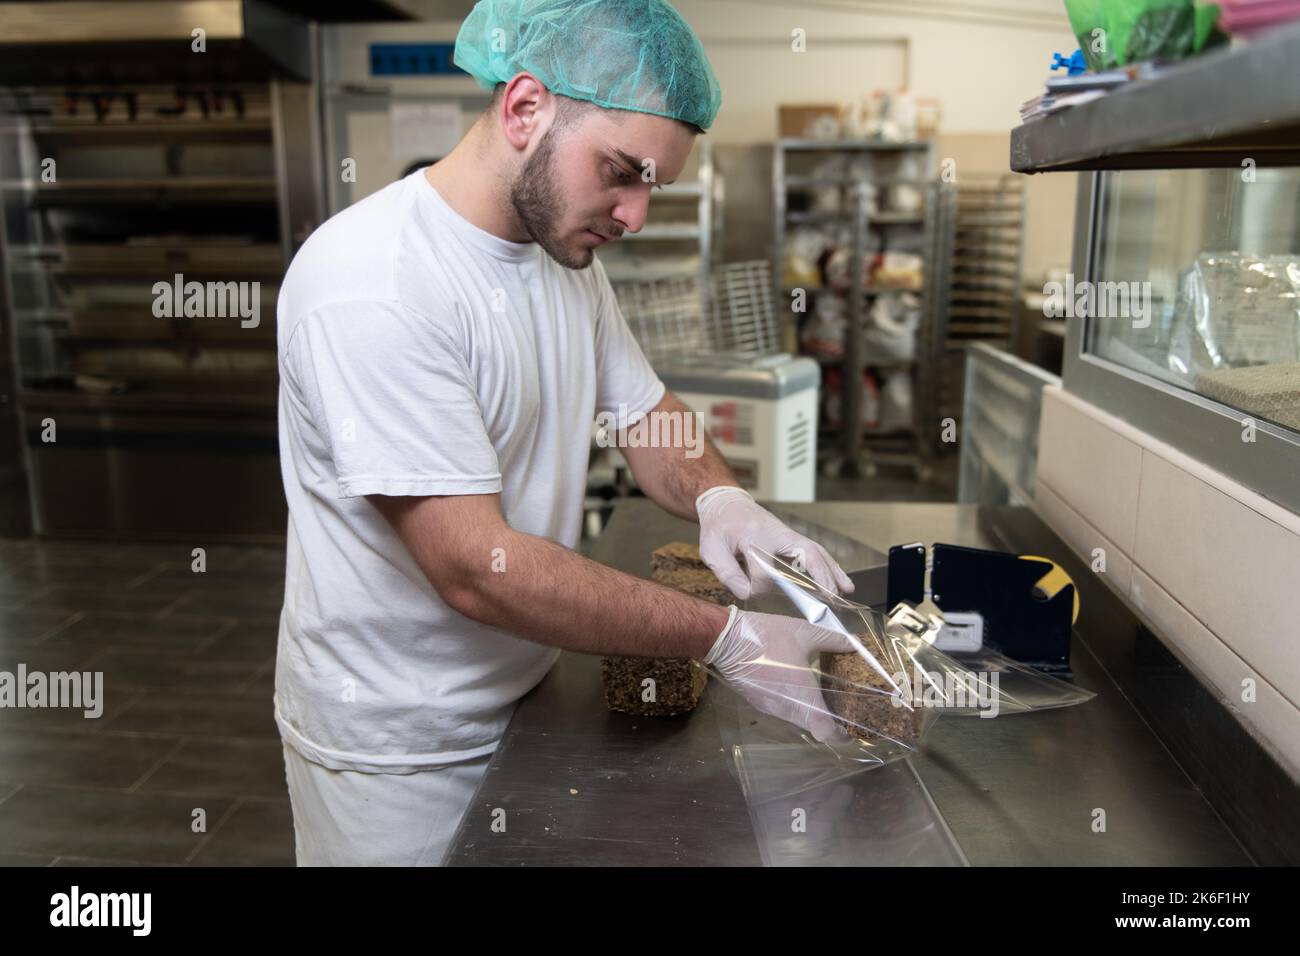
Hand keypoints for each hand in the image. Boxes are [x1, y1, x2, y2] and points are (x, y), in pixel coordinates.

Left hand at [696, 487, 853, 599]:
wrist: (726, 504)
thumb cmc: (719, 528)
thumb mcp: (712, 549)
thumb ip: (727, 572)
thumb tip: (747, 593)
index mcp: (755, 537)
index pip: (764, 572)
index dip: (756, 587)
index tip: (747, 591)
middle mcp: (778, 535)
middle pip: (806, 554)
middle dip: (820, 576)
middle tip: (831, 598)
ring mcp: (788, 536)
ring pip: (817, 553)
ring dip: (832, 572)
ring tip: (846, 591)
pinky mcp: (792, 539)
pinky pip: (816, 552)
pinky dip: (830, 566)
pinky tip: (841, 580)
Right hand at [704, 606, 854, 742]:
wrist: (725, 639)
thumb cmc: (767, 636)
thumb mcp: (804, 631)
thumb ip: (833, 639)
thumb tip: (856, 644)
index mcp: (802, 695)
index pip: (825, 731)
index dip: (841, 736)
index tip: (850, 730)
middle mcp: (786, 708)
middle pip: (813, 727)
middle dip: (828, 722)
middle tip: (841, 707)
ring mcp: (770, 707)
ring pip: (797, 719)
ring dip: (809, 712)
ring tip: (820, 694)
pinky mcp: (758, 702)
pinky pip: (782, 710)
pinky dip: (792, 705)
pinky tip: (793, 686)